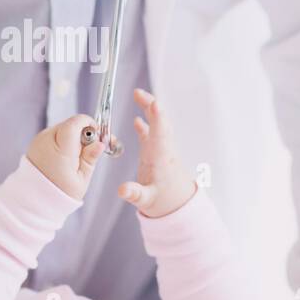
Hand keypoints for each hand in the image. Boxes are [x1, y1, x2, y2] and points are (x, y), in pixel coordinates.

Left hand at [27, 113, 105, 199]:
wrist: (34, 198)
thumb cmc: (60, 192)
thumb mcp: (81, 179)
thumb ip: (90, 158)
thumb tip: (100, 143)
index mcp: (59, 150)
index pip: (75, 123)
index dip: (89, 124)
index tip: (98, 135)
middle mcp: (46, 140)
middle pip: (70, 124)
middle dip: (83, 133)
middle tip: (90, 150)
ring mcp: (39, 140)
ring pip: (63, 128)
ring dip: (73, 138)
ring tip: (75, 158)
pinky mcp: (36, 141)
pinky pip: (54, 134)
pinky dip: (63, 141)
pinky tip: (65, 157)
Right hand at [117, 87, 196, 218]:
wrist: (178, 207)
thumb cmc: (164, 203)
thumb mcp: (146, 201)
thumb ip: (134, 194)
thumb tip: (122, 190)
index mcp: (161, 159)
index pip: (160, 134)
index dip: (157, 118)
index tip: (154, 103)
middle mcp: (163, 150)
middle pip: (159, 122)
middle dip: (150, 105)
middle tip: (138, 92)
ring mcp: (161, 151)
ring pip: (157, 125)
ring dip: (149, 109)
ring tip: (138, 95)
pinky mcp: (157, 154)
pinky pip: (152, 134)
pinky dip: (146, 124)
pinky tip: (137, 119)